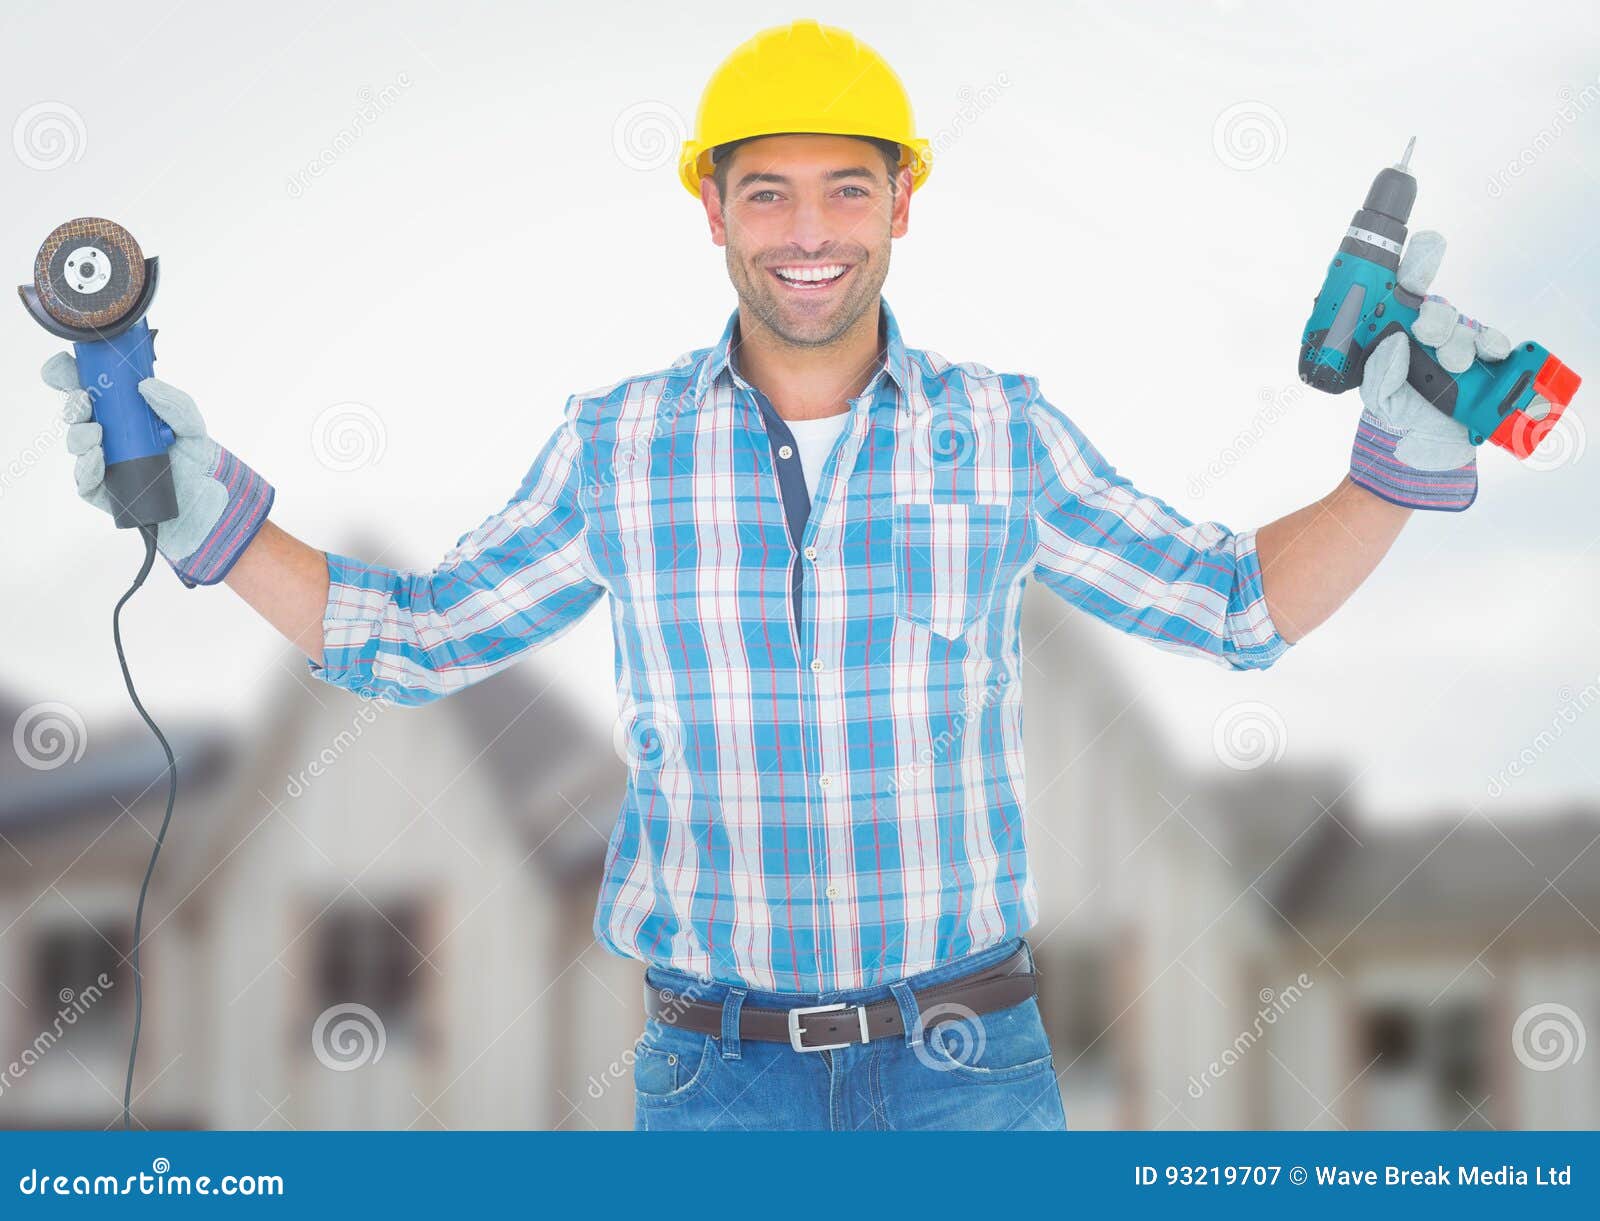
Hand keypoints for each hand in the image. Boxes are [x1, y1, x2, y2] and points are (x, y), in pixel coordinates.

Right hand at [43, 352, 273, 585]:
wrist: (206, 503)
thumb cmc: (195, 460)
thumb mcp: (192, 426)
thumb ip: (175, 404)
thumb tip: (146, 385)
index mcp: (120, 411)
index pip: (85, 386)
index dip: (67, 374)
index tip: (66, 366)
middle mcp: (106, 433)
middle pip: (74, 413)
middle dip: (73, 403)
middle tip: (86, 401)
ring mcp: (101, 461)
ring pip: (76, 444)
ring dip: (80, 435)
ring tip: (97, 434)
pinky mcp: (102, 490)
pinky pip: (84, 479)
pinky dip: (87, 467)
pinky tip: (98, 458)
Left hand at [1350, 230, 1507, 510]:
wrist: (1420, 463)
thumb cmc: (1396, 422)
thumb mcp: (1378, 398)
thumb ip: (1380, 370)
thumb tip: (1395, 339)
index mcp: (1402, 338)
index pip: (1409, 295)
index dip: (1419, 265)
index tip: (1425, 245)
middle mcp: (1433, 341)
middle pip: (1442, 312)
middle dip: (1439, 319)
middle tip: (1428, 335)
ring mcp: (1463, 355)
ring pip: (1470, 329)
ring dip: (1464, 338)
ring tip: (1453, 360)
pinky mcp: (1487, 372)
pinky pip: (1499, 351)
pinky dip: (1498, 349)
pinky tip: (1493, 354)